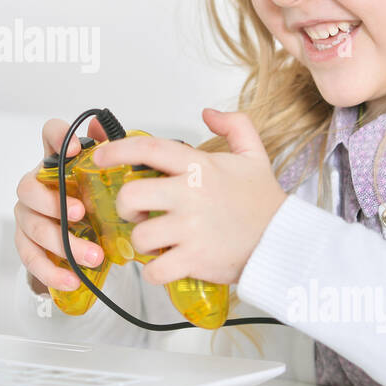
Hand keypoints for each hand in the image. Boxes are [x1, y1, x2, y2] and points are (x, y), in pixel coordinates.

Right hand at [13, 117, 109, 293]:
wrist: (82, 235)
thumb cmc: (91, 198)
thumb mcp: (104, 176)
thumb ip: (106, 151)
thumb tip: (99, 122)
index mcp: (55, 160)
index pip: (49, 135)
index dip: (57, 137)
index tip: (75, 149)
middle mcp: (34, 185)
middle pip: (28, 187)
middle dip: (54, 202)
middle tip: (81, 213)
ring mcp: (27, 214)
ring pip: (32, 226)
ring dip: (61, 242)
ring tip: (93, 257)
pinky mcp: (26, 242)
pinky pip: (30, 257)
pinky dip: (51, 270)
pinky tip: (71, 279)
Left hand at [87, 108, 287, 285]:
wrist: (284, 240)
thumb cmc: (263, 201)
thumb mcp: (254, 154)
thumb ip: (234, 125)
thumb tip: (208, 113)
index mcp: (199, 167)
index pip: (148, 149)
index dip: (117, 150)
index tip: (100, 157)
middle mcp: (191, 195)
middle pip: (131, 196)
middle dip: (124, 207)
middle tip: (135, 213)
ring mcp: (191, 229)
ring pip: (139, 236)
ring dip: (140, 242)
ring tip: (155, 241)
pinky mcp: (194, 260)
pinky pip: (154, 270)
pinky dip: (153, 272)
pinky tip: (162, 265)